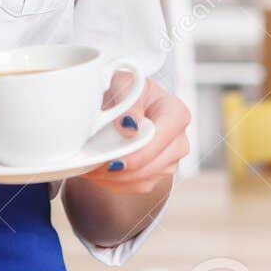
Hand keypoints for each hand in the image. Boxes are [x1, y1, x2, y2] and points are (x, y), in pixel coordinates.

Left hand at [77, 71, 190, 194]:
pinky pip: (137, 188)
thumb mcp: (124, 83)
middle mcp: (179, 140)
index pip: (162, 137)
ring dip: (115, 177)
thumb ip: (128, 103)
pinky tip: (99, 171)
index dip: (138, 151)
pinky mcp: (157, 175)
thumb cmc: (126, 91)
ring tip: (91, 167)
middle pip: (153, 164)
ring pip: (144, 180)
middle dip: (122, 168)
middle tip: (94, 164)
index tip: (114, 157)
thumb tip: (130, 128)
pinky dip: (115, 183)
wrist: (123, 105)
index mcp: (176, 113)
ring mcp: (170, 161)